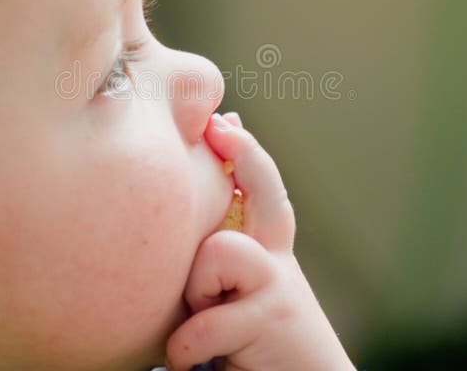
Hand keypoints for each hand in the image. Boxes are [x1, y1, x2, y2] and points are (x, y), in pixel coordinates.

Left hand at [165, 113, 355, 370]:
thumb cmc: (254, 344)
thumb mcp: (236, 296)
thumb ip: (221, 256)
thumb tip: (199, 218)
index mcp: (268, 251)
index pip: (262, 188)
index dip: (245, 150)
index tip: (223, 120)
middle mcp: (278, 259)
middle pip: (268, 191)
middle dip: (247, 153)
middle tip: (221, 127)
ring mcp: (279, 286)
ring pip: (220, 251)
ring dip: (198, 291)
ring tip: (199, 320)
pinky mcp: (271, 319)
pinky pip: (207, 319)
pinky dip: (187, 344)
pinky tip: (190, 358)